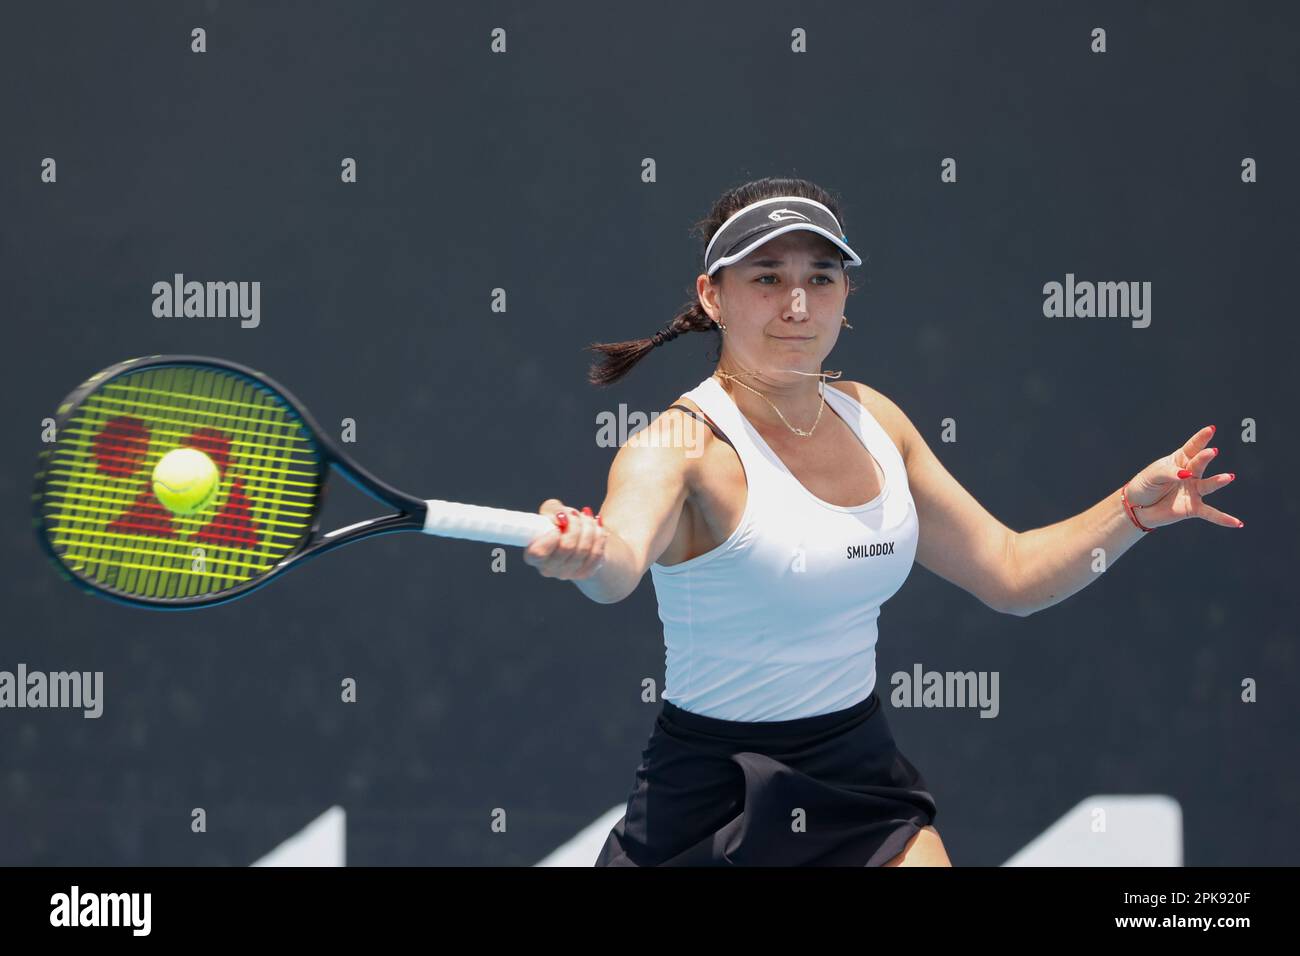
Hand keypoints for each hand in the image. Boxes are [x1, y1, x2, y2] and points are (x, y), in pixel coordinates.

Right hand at [522, 499, 608, 578]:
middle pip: (567, 547)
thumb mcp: (552, 510)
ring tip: (587, 518)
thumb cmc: (560, 523)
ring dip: (589, 527)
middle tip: (576, 514)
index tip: (558, 525)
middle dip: (575, 524)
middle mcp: (548, 569)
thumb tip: (561, 517)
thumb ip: (552, 509)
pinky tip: (597, 528)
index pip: (539, 552)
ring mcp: (567, 574)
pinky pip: (596, 554)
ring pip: (584, 549)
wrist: (579, 538)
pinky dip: (599, 537)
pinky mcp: (585, 574)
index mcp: (533, 555)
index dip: (550, 537)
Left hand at [1124, 426, 1241, 529]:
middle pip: (1200, 463)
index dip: (1201, 438)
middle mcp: (1190, 474)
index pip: (1192, 447)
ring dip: (1218, 481)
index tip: (1211, 429)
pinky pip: (1210, 513)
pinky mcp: (1193, 507)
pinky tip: (1237, 523)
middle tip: (1211, 452)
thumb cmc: (1145, 485)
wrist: (1137, 507)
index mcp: (1179, 461)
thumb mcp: (1153, 475)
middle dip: (1205, 457)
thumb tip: (1186, 475)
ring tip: (1229, 477)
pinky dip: (1223, 518)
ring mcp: (1193, 490)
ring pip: (1208, 485)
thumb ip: (1169, 473)